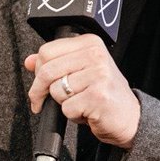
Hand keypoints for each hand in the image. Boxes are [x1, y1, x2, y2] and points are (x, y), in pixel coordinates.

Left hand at [25, 33, 139, 148]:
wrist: (130, 117)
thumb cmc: (104, 93)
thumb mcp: (80, 72)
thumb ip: (55, 63)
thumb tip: (29, 61)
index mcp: (90, 44)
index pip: (47, 51)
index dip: (38, 70)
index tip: (40, 82)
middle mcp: (96, 55)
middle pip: (47, 70)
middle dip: (39, 90)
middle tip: (42, 100)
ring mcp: (99, 75)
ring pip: (56, 91)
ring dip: (62, 104)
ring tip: (79, 102)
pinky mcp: (98, 96)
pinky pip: (67, 108)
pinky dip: (72, 115)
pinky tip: (86, 111)